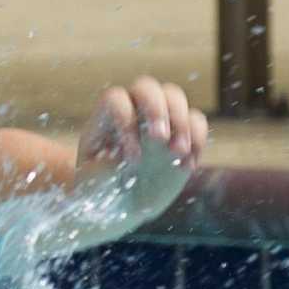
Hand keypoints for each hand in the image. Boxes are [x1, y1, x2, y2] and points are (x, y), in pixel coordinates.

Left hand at [74, 75, 206, 230]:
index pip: (115, 98)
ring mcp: (158, 118)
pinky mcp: (181, 132)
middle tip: (160, 139)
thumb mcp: (91, 182)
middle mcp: (132, 110)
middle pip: (147, 86)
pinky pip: (197, 119)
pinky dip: (197, 140)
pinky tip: (187, 166)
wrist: (122, 201)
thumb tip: (116, 156)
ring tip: (177, 153)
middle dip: (156, 110)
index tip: (132, 158)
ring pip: (174, 95)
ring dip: (181, 123)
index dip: (125, 120)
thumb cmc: (100, 187)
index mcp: (105, 117)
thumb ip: (99, 170)